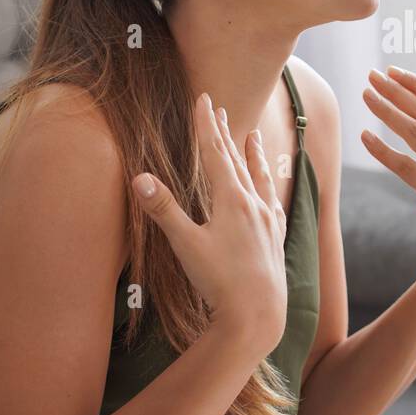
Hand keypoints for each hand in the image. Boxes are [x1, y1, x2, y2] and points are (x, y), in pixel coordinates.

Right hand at [132, 92, 288, 350]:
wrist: (259, 314)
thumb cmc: (220, 281)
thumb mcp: (186, 245)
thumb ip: (164, 209)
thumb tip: (140, 177)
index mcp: (231, 200)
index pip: (215, 153)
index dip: (206, 126)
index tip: (203, 100)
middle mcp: (254, 204)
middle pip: (236, 160)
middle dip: (225, 133)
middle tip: (220, 109)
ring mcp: (268, 220)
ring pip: (259, 178)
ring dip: (252, 155)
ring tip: (253, 136)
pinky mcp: (275, 238)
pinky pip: (272, 202)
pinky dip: (268, 187)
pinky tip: (269, 190)